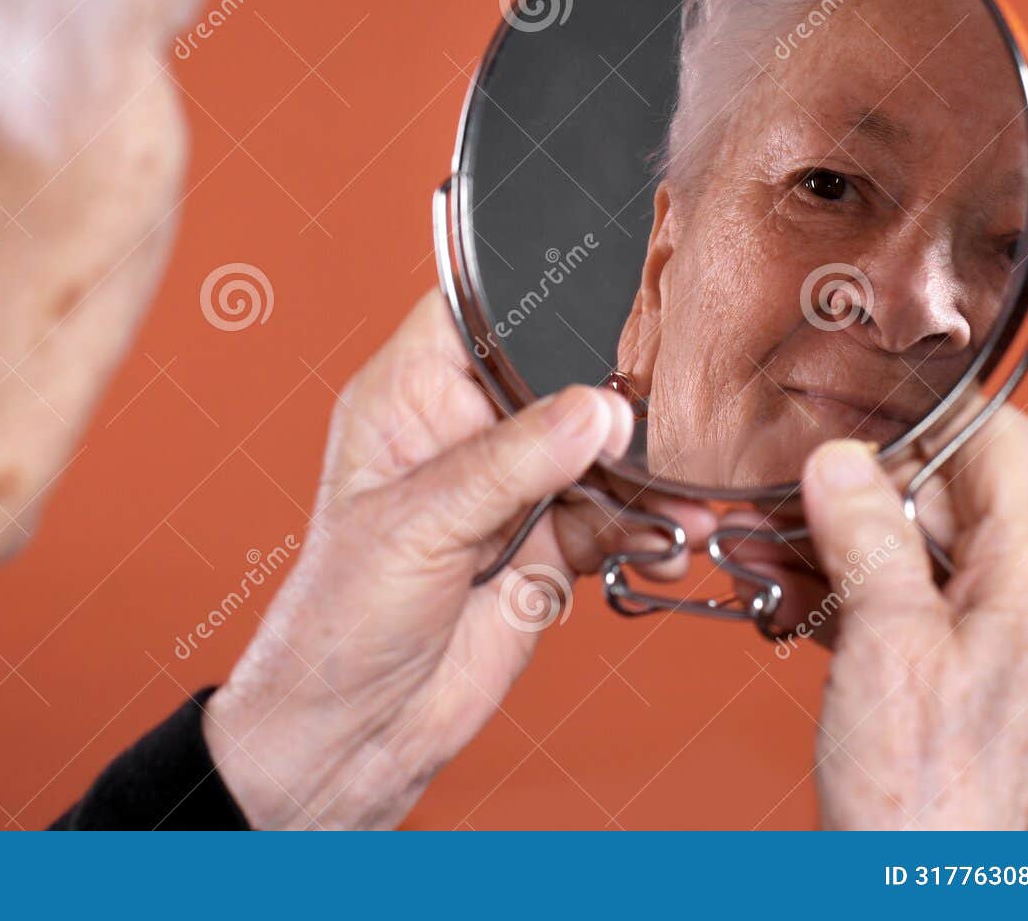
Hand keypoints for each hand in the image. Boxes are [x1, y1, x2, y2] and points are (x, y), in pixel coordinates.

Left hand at [204, 290, 713, 828]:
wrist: (358, 733)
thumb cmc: (339, 618)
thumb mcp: (419, 524)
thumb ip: (510, 464)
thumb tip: (596, 409)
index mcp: (410, 396)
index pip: (476, 312)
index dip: (533, 296)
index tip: (608, 295)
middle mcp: (465, 431)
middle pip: (556, 376)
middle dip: (616, 394)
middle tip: (669, 414)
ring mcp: (511, 489)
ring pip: (598, 452)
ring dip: (648, 474)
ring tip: (688, 497)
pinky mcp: (548, 544)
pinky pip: (616, 517)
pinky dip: (650, 529)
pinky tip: (670, 544)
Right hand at [799, 404, 1027, 828]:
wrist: (909, 885)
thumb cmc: (921, 793)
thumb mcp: (886, 642)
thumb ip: (867, 534)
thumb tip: (841, 460)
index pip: (1001, 441)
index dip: (927, 412)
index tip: (855, 403)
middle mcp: (1026, 596)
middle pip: (942, 489)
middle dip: (853, 482)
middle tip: (781, 483)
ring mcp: (987, 629)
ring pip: (906, 538)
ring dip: (829, 532)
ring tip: (760, 536)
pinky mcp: (945, 659)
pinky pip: (891, 587)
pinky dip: (834, 578)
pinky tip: (776, 582)